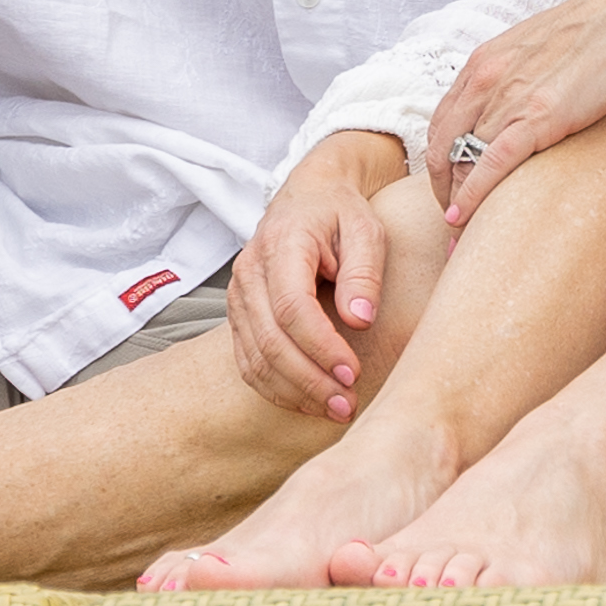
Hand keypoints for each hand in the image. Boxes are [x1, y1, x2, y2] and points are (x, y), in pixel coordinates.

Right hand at [228, 131, 404, 419]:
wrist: (309, 196)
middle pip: (270, 339)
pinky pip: (249, 361)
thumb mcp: (366, 229)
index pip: (292, 306)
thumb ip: (364, 271)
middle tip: (347, 403)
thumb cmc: (341, 212)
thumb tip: (359, 320)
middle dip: (309, 380)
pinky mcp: (240, 314)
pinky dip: (276, 388)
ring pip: (255, 357)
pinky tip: (309, 402)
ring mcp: (239, 295)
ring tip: (335, 410)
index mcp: (283, 244)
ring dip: (294, 392)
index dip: (321, 346)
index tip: (352, 372)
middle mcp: (251, 271)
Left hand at [427, 0, 605, 225]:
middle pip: (442, 145)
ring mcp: (508, 98)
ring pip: (461, 159)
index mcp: (483, 63)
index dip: (438, 160)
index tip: (447, 186)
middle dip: (439, 187)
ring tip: (456, 234)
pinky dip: (472, 195)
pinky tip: (463, 218)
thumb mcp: (537, 50)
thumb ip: (517, 77)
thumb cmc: (594, 31)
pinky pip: (490, 164)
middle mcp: (484, 80)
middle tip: (449, 219)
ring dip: (453, 200)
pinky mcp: (536, 116)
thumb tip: (518, 104)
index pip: (442, 121)